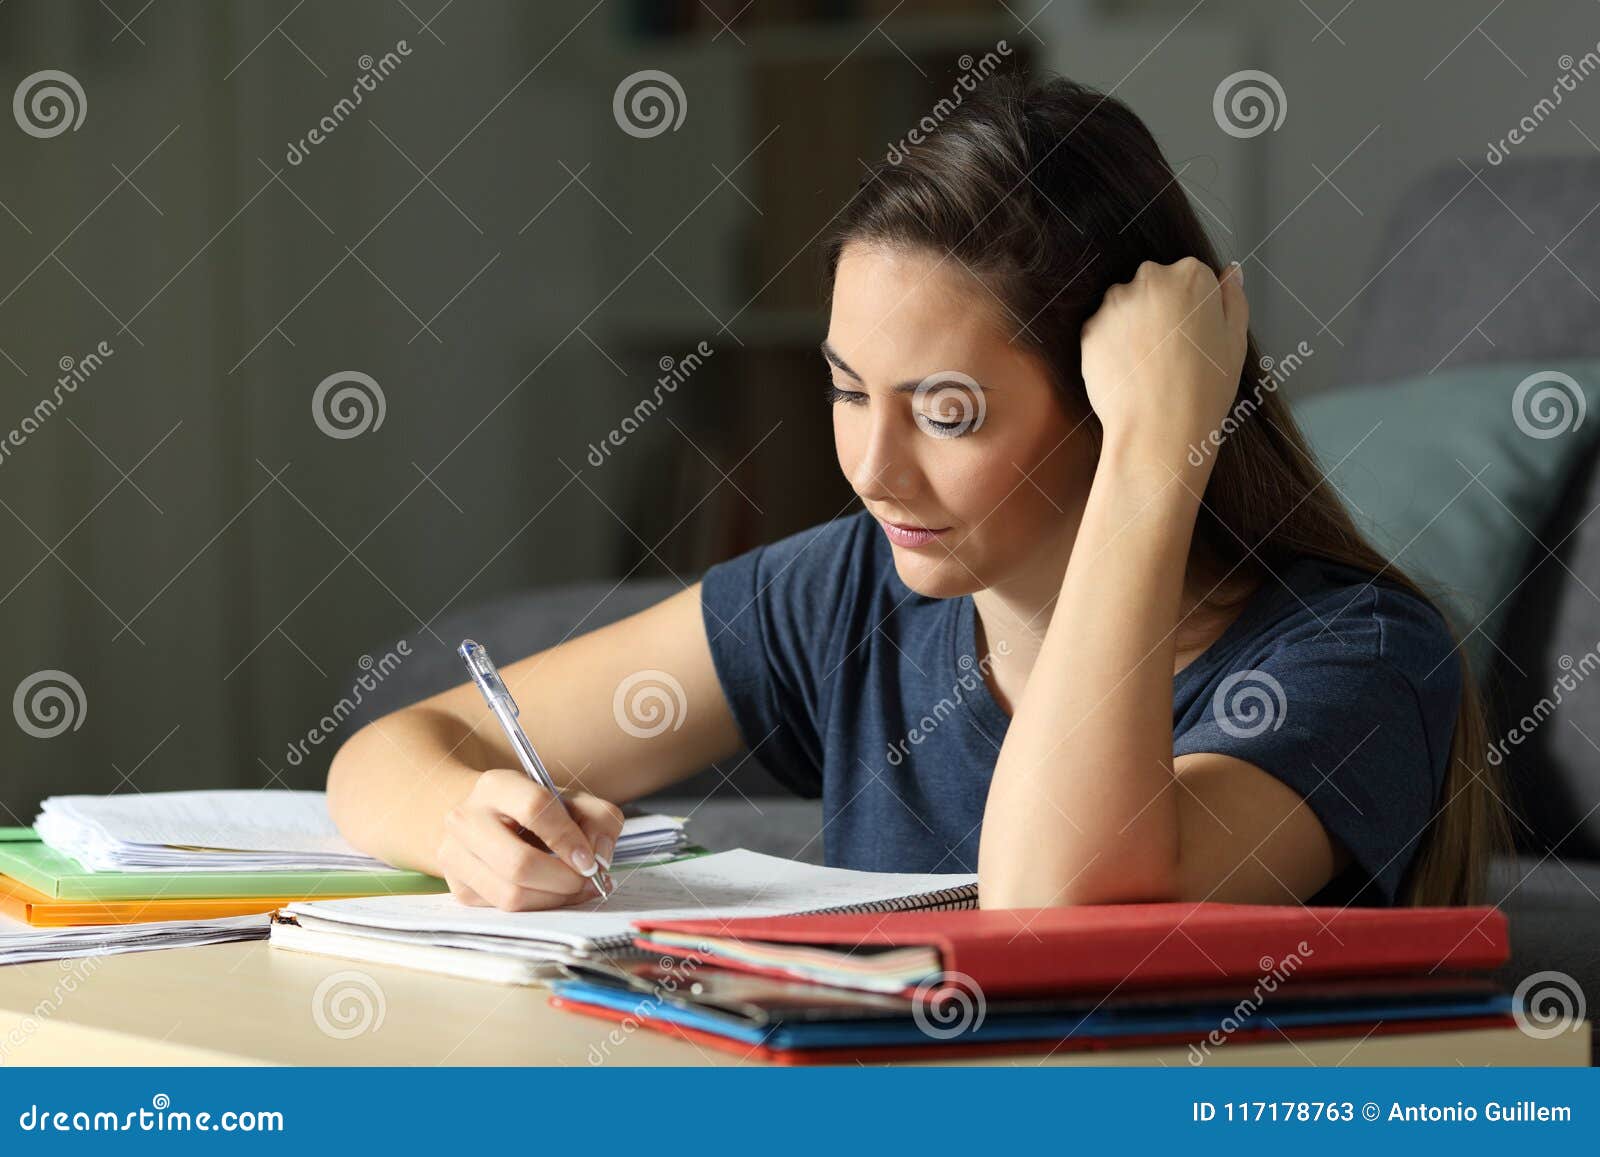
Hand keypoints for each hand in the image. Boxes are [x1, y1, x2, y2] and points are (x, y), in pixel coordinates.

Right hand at [435, 768, 624, 910]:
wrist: (486, 821)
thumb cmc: (537, 812)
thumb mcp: (572, 801)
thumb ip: (598, 819)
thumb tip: (598, 857)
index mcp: (496, 786)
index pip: (534, 808)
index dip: (568, 839)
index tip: (590, 861)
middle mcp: (465, 819)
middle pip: (519, 863)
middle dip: (564, 880)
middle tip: (587, 880)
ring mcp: (454, 855)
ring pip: (510, 894)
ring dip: (553, 899)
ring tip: (575, 889)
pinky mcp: (457, 887)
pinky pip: (502, 910)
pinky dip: (537, 908)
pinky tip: (551, 894)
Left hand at [1078, 258, 1247, 473]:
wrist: (1159, 429)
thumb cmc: (1204, 389)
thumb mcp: (1235, 341)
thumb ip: (1232, 298)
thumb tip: (1229, 272)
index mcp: (1190, 275)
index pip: (1189, 277)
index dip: (1192, 309)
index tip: (1194, 335)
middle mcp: (1149, 278)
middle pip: (1154, 285)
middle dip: (1160, 310)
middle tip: (1170, 352)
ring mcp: (1114, 303)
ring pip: (1125, 306)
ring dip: (1133, 325)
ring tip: (1148, 365)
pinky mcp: (1089, 328)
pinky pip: (1102, 330)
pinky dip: (1112, 346)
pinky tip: (1129, 372)